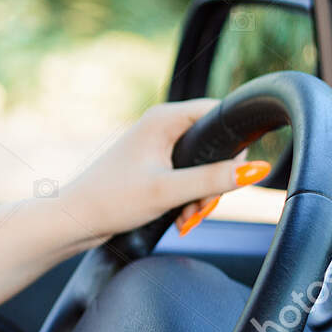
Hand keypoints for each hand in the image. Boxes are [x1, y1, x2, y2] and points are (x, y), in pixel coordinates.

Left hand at [60, 98, 270, 242]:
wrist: (75, 219)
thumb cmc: (111, 200)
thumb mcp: (169, 191)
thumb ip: (213, 180)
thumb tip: (256, 170)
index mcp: (164, 118)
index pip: (219, 113)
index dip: (234, 144)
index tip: (232, 175)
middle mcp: (161, 126)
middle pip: (213, 144)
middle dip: (216, 180)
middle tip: (203, 205)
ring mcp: (157, 145)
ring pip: (202, 164)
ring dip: (203, 194)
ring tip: (189, 216)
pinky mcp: (153, 164)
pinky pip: (187, 176)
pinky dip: (189, 197)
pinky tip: (182, 216)